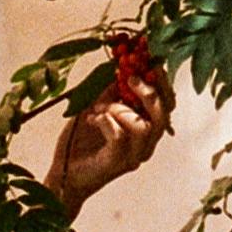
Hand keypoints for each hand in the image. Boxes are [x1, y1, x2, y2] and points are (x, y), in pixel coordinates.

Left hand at [44, 61, 173, 218]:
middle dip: (150, 92)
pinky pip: (120, 136)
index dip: (161, 80)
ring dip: (120, 110)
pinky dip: (106, 122)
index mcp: (145, 128)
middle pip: (164, 115)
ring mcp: (134, 155)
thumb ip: (113, 91)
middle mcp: (145, 144)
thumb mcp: (99, 107)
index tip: (148, 58)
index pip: (167, 103)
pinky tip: (94, 120)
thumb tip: (123, 65)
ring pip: (143, 126)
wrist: (64, 174)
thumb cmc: (82, 141)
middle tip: (130, 79)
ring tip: (100, 110)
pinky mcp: (117, 163)